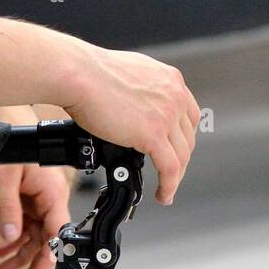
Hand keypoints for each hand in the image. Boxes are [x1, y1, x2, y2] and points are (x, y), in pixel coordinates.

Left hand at [0, 106, 74, 268]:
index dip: (49, 256)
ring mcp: (39, 198)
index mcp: (52, 192)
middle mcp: (50, 197)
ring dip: (20, 254)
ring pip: (35, 235)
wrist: (2, 118)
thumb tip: (10, 237)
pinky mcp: (29, 197)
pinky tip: (3, 251)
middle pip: (47, 239)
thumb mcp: (3, 179)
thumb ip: (7, 210)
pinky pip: (26, 224)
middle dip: (32, 263)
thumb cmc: (7, 140)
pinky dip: (14, 239)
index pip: (57, 232)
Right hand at [60, 45, 198, 205]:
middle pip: (188, 138)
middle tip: (169, 175)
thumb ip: (140, 92)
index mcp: (170, 80)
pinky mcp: (154, 134)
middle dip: (180, 160)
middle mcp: (174, 96)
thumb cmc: (90, 74)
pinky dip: (169, 186)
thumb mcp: (129, 76)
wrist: (79, 75)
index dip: (183, 138)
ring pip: (182, 156)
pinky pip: (170, 168)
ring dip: (175, 178)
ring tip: (166, 191)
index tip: (174, 151)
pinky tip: (163, 195)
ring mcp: (167, 115)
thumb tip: (134, 107)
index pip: (189, 115)